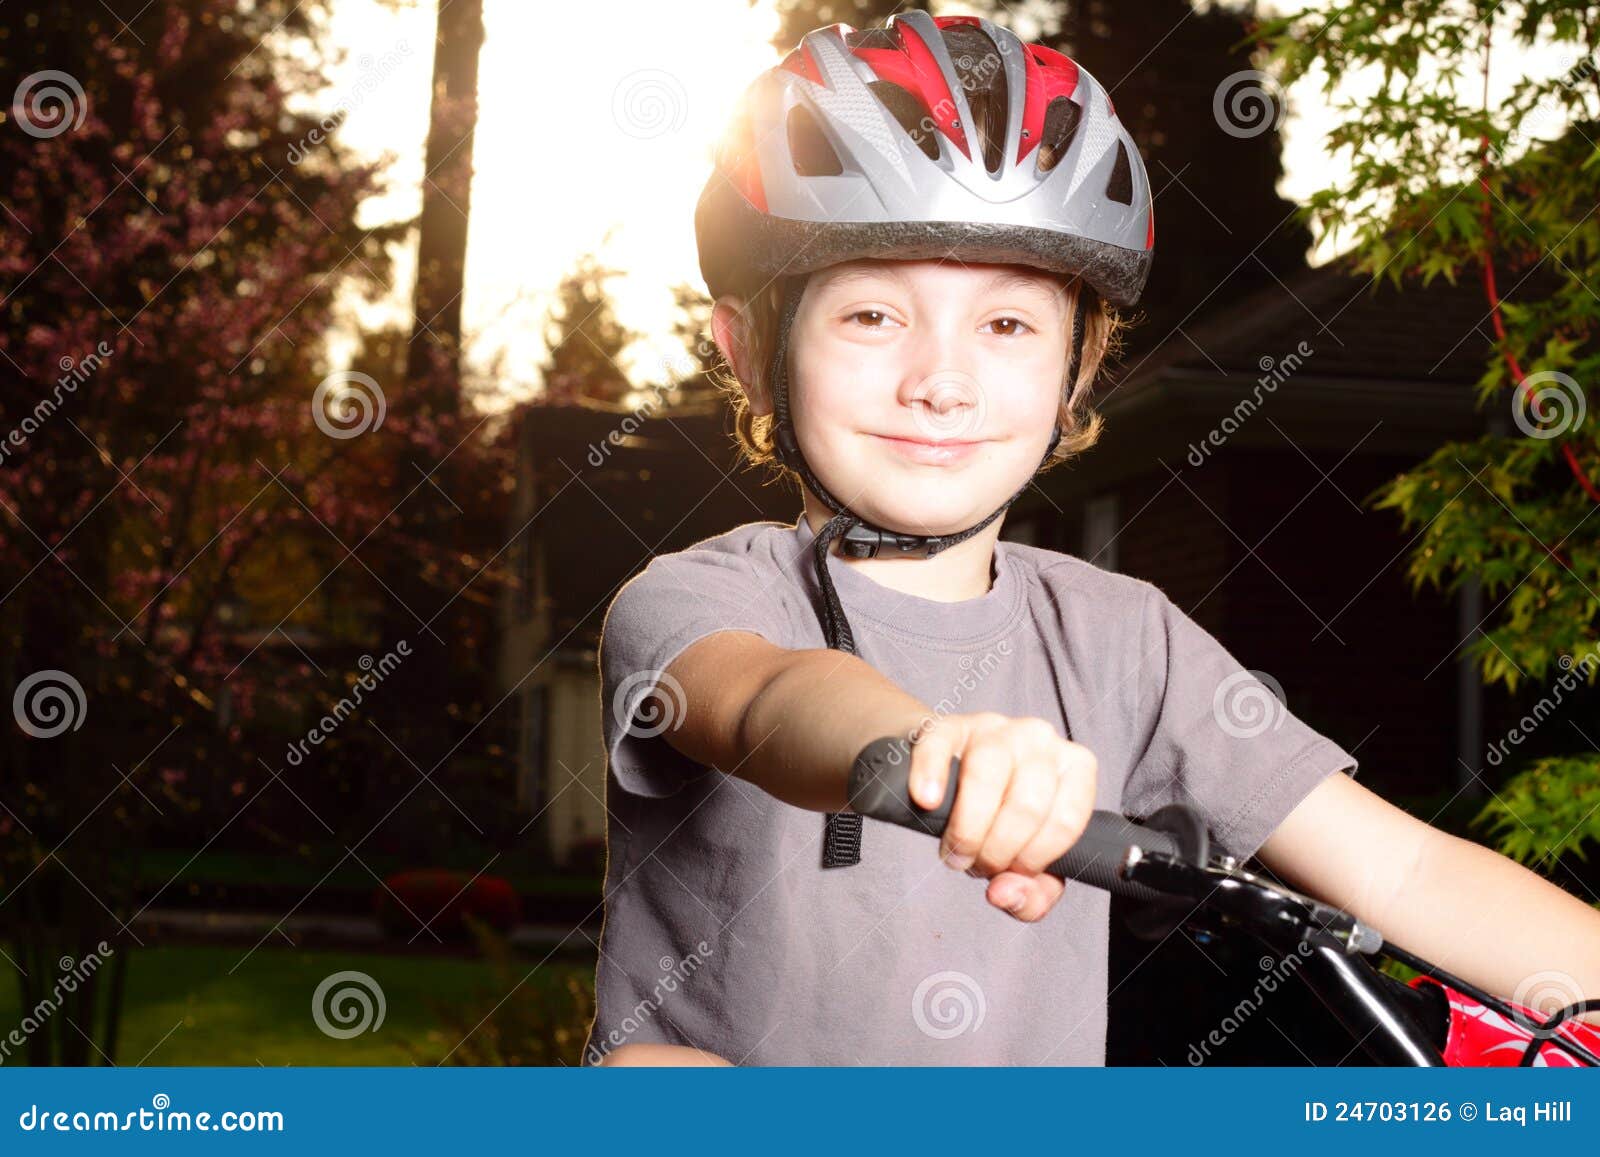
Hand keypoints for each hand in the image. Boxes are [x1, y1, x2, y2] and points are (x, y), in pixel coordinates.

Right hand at [906, 713, 1096, 921]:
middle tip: (976, 867)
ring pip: (987, 774)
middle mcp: (1040, 740)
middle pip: (1027, 803)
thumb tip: (1005, 894)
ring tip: (954, 853)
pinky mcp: (947, 726)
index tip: (1008, 874)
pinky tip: (928, 801)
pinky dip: (932, 777)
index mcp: (1074, 769)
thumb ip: (1032, 893)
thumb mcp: (1027, 857)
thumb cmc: (998, 816)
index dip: (1034, 859)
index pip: (1066, 820)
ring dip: (967, 828)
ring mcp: (993, 727)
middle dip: (997, 850)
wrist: (951, 773)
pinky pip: (939, 747)